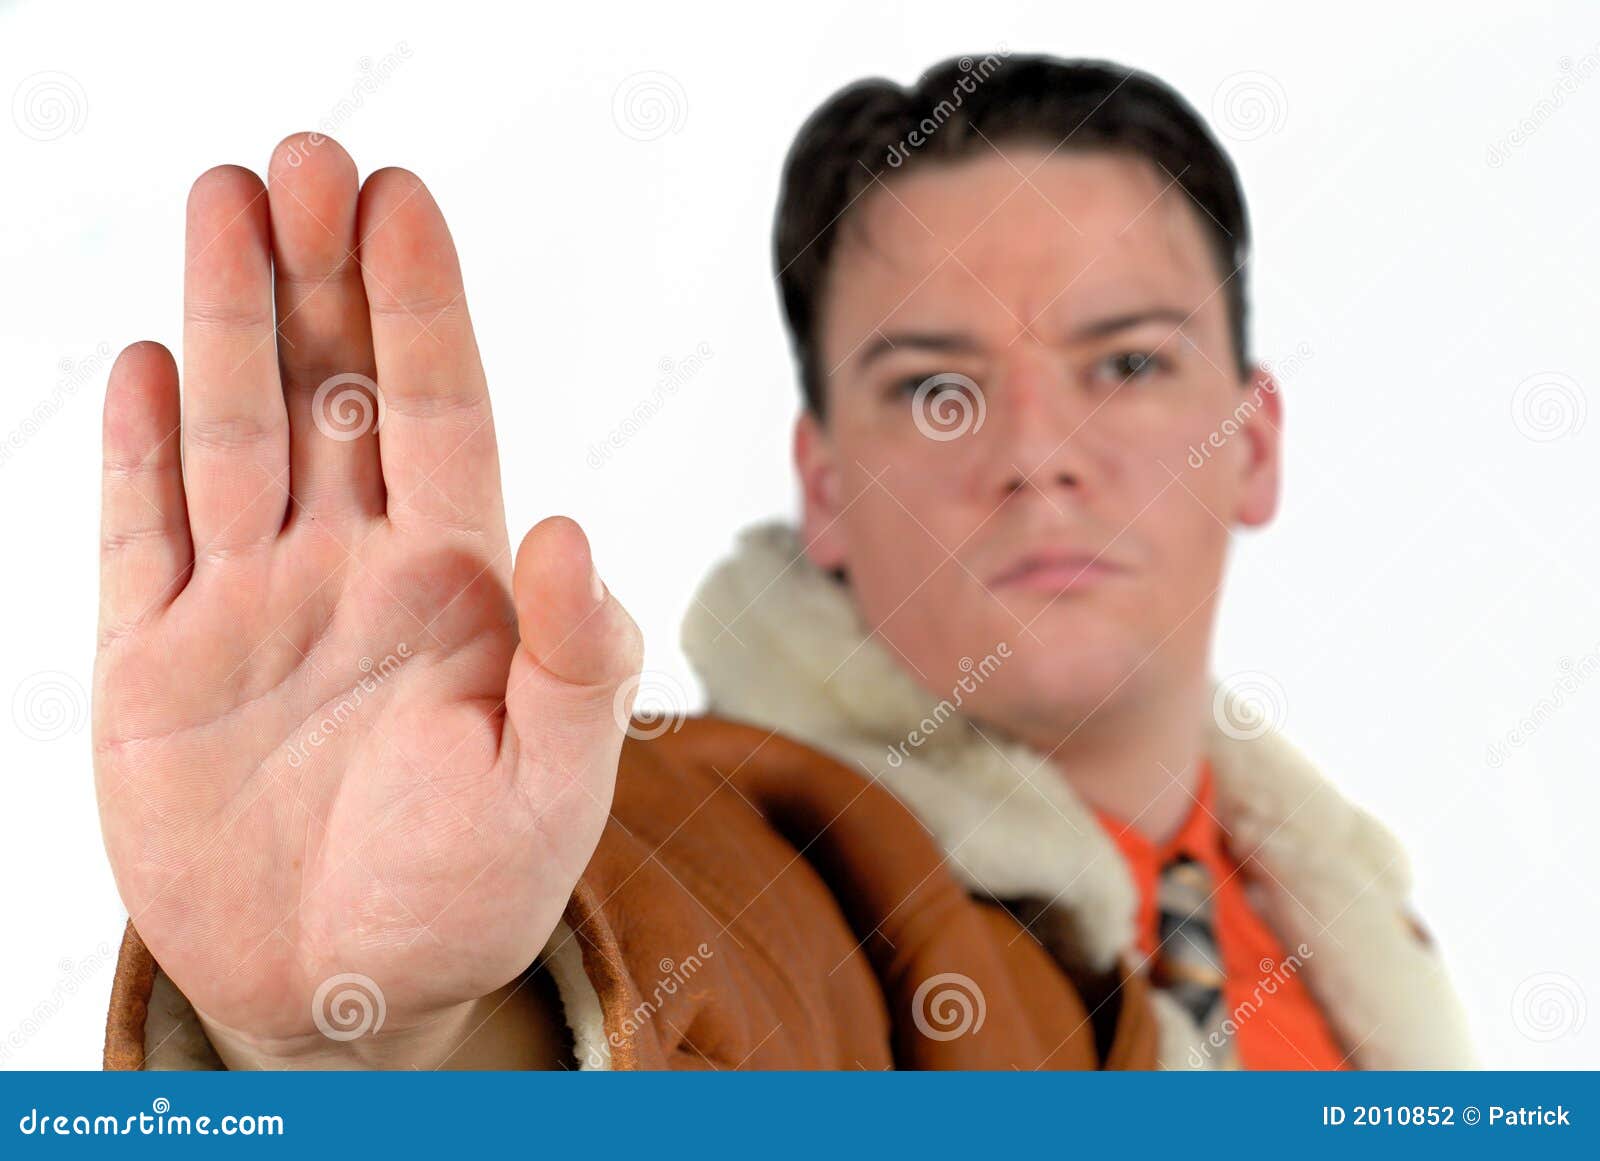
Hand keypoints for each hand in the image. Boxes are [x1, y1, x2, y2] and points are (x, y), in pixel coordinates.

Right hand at [93, 133, 640, 1066]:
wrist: (346, 992)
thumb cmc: (470, 892)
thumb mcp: (554, 790)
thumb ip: (578, 663)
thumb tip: (570, 529)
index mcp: (461, 584)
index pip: (442, 412)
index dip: (422, 306)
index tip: (401, 196)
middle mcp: (357, 567)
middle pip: (336, 389)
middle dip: (323, 273)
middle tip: (305, 157)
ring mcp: (252, 604)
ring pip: (238, 431)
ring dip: (230, 318)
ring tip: (225, 200)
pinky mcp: (156, 660)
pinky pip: (143, 531)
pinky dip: (142, 448)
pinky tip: (149, 360)